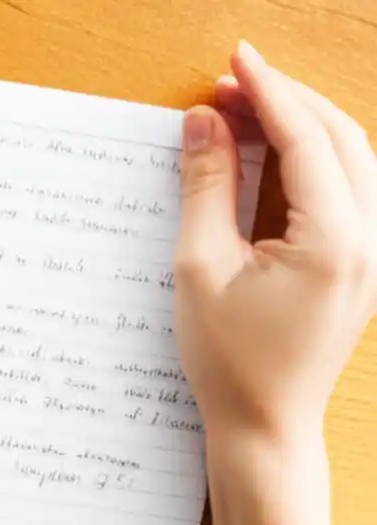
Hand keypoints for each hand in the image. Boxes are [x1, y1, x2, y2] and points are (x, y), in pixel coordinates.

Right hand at [175, 42, 375, 451]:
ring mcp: (371, 252)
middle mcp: (369, 240)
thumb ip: (207, 186)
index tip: (236, 61)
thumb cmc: (229, 360)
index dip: (269, 93)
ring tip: (245, 111)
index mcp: (334, 241)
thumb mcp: (201, 266)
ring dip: (302, 126)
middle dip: (286, 100)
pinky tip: (271, 154)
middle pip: (340, 139)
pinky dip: (311, 159)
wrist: (265, 425)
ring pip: (350, 159)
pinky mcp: (359, 263)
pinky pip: (346, 189)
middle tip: (230, 83)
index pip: (307, 140)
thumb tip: (203, 121)